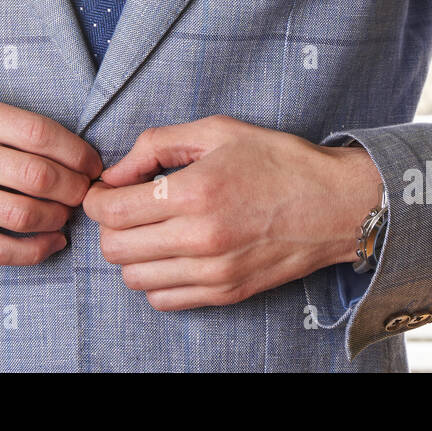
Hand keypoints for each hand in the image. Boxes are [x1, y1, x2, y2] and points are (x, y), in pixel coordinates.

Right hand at [0, 91, 101, 264]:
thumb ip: (3, 123)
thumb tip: (68, 149)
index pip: (40, 133)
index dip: (78, 152)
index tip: (93, 162)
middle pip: (38, 176)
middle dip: (75, 187)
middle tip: (86, 191)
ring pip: (23, 215)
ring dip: (58, 218)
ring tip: (66, 214)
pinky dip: (34, 251)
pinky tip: (50, 242)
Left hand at [83, 115, 380, 309]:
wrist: (336, 205)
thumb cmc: (277, 161)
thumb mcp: (216, 130)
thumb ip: (155, 145)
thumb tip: (114, 173)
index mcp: (195, 191)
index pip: (111, 210)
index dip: (95, 199)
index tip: (104, 190)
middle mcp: (200, 237)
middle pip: (114, 248)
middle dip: (109, 226)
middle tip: (127, 207)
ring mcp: (213, 272)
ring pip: (133, 279)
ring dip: (131, 254)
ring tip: (151, 230)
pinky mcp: (225, 293)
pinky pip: (163, 300)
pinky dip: (156, 279)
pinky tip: (171, 253)